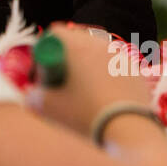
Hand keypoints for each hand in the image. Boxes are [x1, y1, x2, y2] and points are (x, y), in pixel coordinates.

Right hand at [35, 25, 154, 137]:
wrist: (130, 132)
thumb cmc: (87, 116)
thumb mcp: (51, 108)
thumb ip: (35, 97)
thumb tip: (32, 94)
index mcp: (78, 47)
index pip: (55, 33)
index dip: (44, 51)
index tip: (42, 73)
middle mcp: (100, 45)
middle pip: (75, 39)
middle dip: (64, 56)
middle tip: (59, 80)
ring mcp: (120, 56)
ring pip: (95, 50)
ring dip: (84, 64)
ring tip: (82, 91)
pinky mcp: (134, 70)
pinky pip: (113, 64)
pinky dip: (103, 74)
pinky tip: (103, 97)